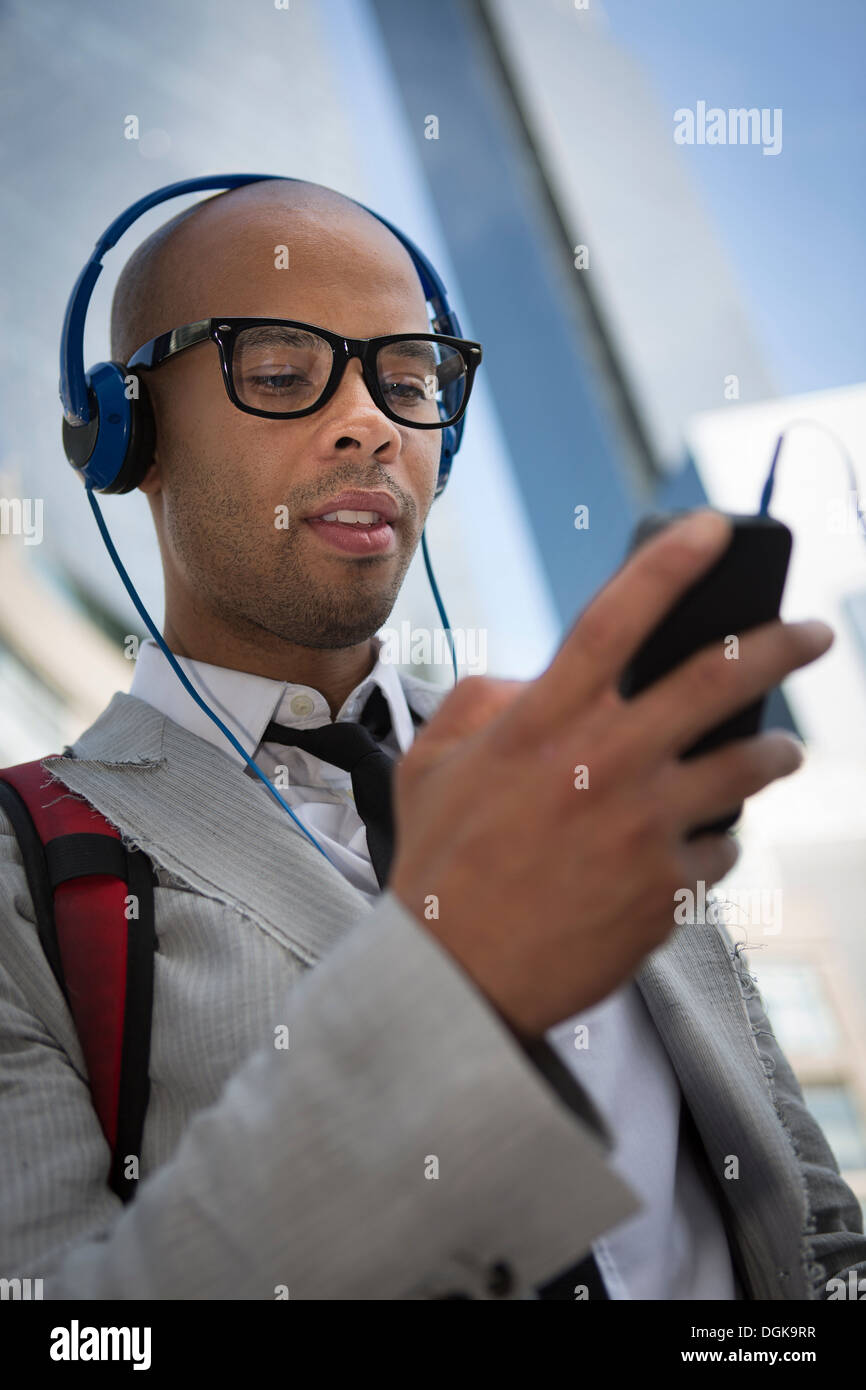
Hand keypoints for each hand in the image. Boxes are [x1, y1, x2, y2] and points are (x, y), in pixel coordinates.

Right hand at [389, 509, 832, 1036]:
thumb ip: (482, 702)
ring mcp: (644, 827)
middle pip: (715, 679)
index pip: (615, 619)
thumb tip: (534, 677)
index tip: (710, 527)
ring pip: (746, 767)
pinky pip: (722, 849)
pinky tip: (699, 846)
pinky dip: (716, 841)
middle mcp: (604, 763)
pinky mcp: (669, 890)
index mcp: (541, 724)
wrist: (458, 982)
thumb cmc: (440, 868)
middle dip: (779, 643)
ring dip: (775, 749)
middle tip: (814, 631)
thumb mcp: (432, 766)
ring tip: (782, 747)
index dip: (666, 562)